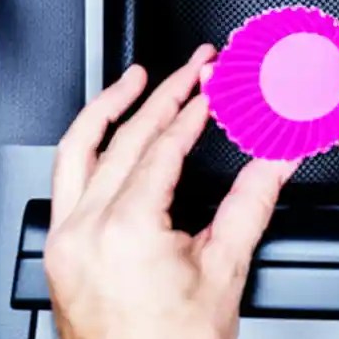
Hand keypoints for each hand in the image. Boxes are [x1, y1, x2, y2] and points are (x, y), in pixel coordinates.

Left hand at [45, 46, 297, 338]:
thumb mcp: (226, 270)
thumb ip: (253, 200)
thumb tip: (278, 158)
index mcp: (127, 230)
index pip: (162, 147)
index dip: (192, 110)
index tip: (212, 87)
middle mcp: (85, 230)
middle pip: (122, 140)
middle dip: (161, 96)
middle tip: (192, 68)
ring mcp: (65, 240)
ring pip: (77, 152)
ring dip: (108, 109)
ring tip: (135, 79)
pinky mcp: (59, 252)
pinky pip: (65, 182)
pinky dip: (88, 149)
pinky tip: (108, 137)